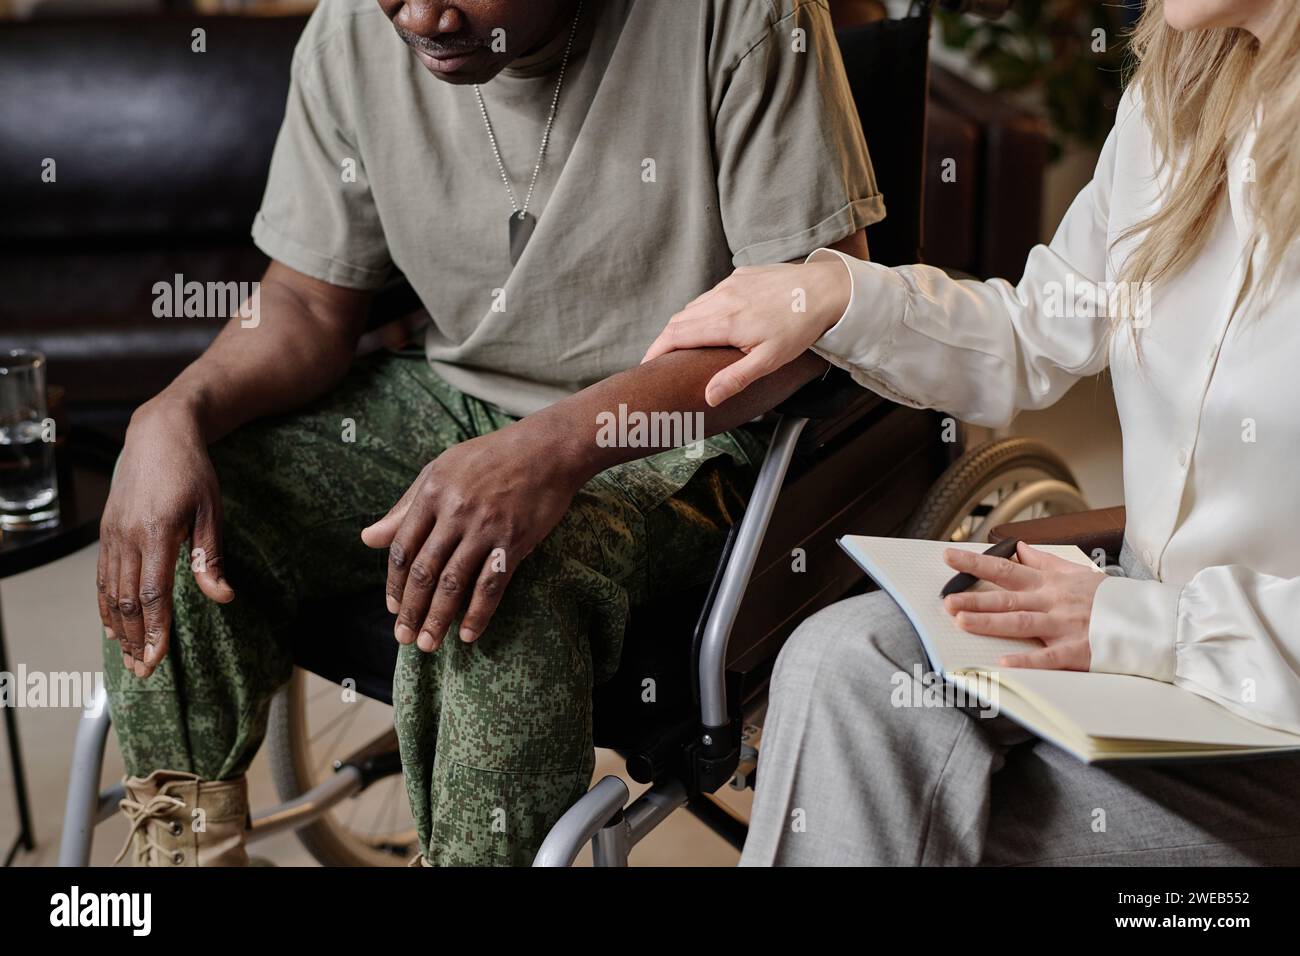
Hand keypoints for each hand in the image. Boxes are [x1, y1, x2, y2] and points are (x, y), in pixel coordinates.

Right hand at [98, 403, 233, 678]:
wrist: (160, 434)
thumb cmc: (193, 471)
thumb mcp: (212, 511)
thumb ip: (210, 558)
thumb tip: (222, 597)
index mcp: (156, 532)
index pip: (153, 595)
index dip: (153, 632)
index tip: (155, 661)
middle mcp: (127, 536)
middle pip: (127, 600)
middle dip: (133, 640)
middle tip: (142, 672)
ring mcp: (112, 533)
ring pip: (110, 592)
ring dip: (118, 628)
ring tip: (128, 656)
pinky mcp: (107, 530)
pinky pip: (103, 575)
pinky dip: (106, 604)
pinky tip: (113, 623)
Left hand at [361, 422, 583, 650]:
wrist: (547, 449)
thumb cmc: (491, 457)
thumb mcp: (441, 471)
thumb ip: (405, 507)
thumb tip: (367, 539)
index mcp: (432, 493)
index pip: (403, 548)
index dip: (395, 584)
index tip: (393, 609)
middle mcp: (455, 512)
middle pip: (425, 572)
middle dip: (411, 610)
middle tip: (404, 639)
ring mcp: (486, 528)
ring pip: (454, 583)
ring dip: (439, 618)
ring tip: (429, 643)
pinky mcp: (514, 541)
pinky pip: (491, 584)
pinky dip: (478, 613)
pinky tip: (468, 634)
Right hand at [640, 258, 850, 405]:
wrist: (823, 289)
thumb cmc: (799, 327)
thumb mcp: (769, 360)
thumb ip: (736, 378)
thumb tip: (708, 397)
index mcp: (724, 322)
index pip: (675, 335)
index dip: (656, 351)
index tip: (646, 365)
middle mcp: (721, 299)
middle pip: (679, 320)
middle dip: (664, 340)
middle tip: (658, 359)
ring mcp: (730, 285)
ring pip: (694, 306)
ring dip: (682, 324)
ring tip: (679, 344)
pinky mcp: (740, 276)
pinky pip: (711, 294)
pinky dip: (702, 309)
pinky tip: (709, 321)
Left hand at [941, 542, 1103, 669]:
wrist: (1150, 620)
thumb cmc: (1111, 598)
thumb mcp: (1077, 573)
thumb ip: (1045, 563)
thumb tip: (1019, 549)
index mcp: (1050, 584)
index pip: (1006, 570)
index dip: (975, 563)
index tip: (948, 557)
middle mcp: (1053, 602)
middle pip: (1007, 599)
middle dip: (974, 599)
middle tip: (946, 601)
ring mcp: (1064, 626)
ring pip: (1020, 623)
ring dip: (990, 622)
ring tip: (961, 622)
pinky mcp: (1078, 650)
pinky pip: (1049, 657)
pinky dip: (1028, 660)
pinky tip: (1004, 663)